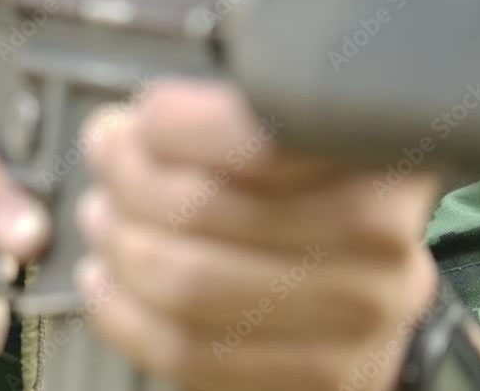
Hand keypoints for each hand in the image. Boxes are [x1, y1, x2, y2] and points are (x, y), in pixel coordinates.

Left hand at [76, 79, 441, 390]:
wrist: (362, 284)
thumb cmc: (311, 193)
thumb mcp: (295, 130)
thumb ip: (226, 115)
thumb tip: (129, 130)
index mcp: (374, 164)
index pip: (254, 141)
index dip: (173, 126)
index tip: (139, 119)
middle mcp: (376, 247)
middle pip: (201, 210)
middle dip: (127, 180)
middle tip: (107, 159)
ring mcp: (346, 324)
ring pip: (183, 284)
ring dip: (118, 244)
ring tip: (103, 218)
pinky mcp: (308, 378)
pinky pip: (182, 351)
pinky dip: (121, 312)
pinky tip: (107, 281)